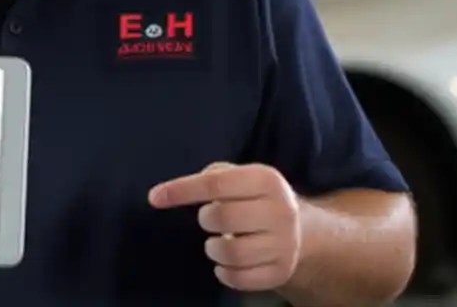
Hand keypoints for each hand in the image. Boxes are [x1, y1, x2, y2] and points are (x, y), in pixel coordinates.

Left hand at [149, 162, 302, 292]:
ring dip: (214, 249)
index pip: (216, 183)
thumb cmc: (256, 199)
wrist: (302, 233)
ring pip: (231, 252)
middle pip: (222, 218)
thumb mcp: (242, 177)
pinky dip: (225, 273)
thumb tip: (174, 192)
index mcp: (267, 180)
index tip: (154, 198)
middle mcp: (281, 211)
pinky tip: (225, 264)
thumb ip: (214, 176)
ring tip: (217, 242)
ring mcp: (285, 244)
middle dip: (206, 219)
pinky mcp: (281, 272)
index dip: (181, 190)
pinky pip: (240, 279)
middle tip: (210, 218)